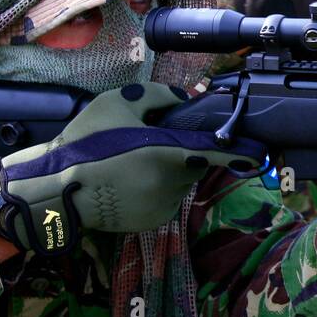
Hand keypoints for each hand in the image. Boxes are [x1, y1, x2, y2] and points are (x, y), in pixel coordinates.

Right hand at [0, 83, 254, 254]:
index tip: (262, 154)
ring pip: (180, 183)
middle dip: (181, 154)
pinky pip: (166, 199)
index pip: (215, 152)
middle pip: (193, 165)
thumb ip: (157, 96)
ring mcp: (163, 205)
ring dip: (167, 173)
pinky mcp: (153, 221)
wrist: (54, 190)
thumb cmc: (85, 143)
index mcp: (166, 152)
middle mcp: (171, 182)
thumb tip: (183, 99)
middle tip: (146, 146)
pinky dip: (155, 191)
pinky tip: (128, 184)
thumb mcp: (118, 103)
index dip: (241, 153)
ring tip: (130, 165)